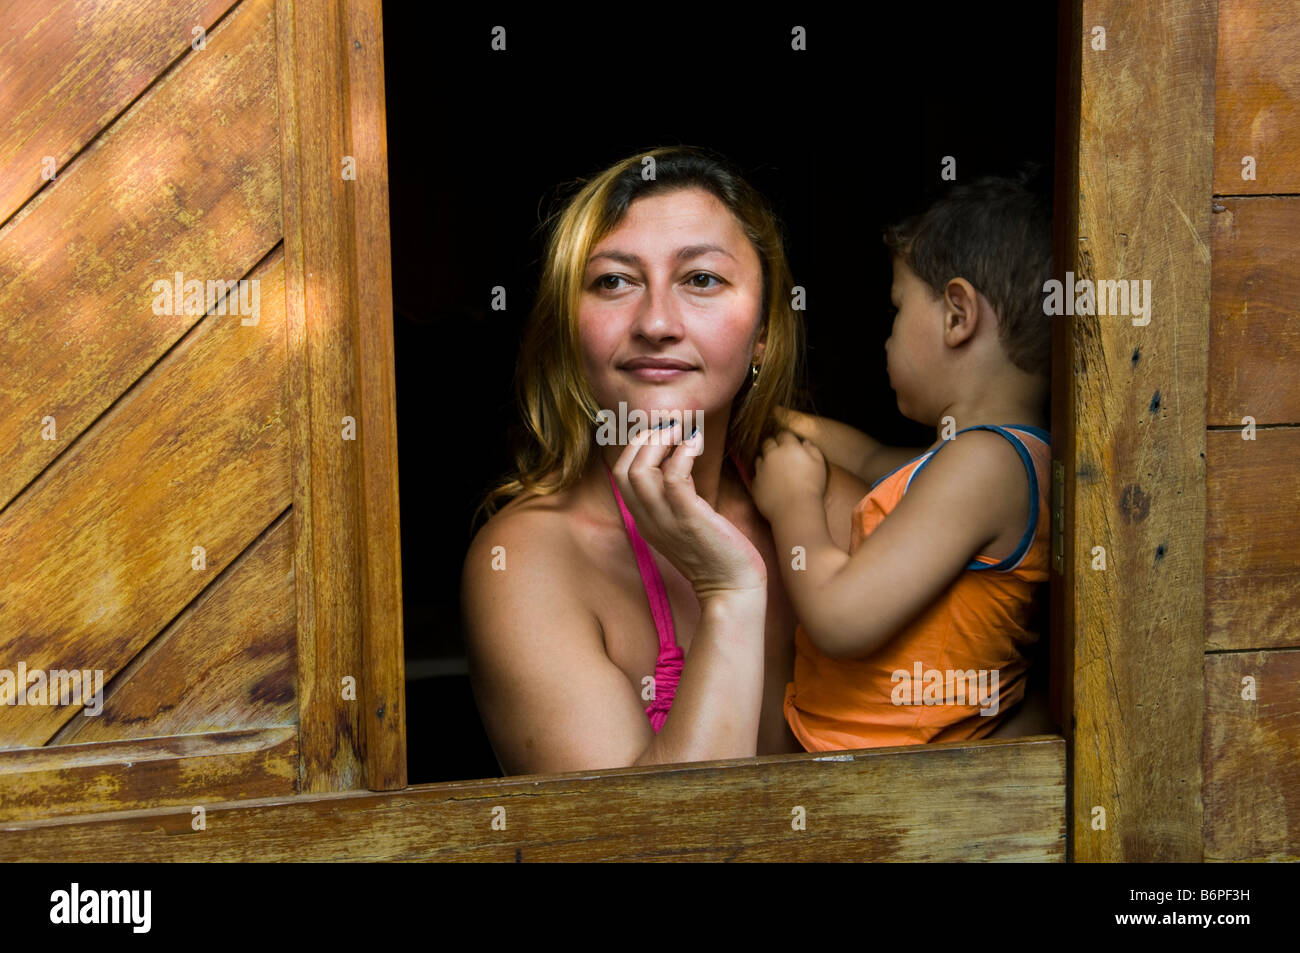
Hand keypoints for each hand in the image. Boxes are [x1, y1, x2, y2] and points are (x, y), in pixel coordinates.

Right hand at [611, 421, 767, 598]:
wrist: (732, 589)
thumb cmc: (715, 553)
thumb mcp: (683, 524)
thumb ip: (673, 499)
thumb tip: (677, 462)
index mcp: (645, 520)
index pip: (621, 475)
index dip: (636, 447)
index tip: (661, 433)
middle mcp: (649, 520)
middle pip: (624, 470)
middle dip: (644, 439)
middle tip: (671, 427)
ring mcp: (667, 521)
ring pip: (641, 472)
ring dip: (660, 442)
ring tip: (682, 432)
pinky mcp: (690, 520)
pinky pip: (673, 479)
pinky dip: (682, 454)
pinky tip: (696, 444)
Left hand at [752, 430, 827, 518]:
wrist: (795, 510)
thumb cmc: (811, 487)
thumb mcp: (819, 465)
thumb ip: (813, 450)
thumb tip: (806, 443)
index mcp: (789, 448)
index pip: (784, 435)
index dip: (787, 440)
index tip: (790, 446)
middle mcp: (772, 455)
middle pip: (768, 443)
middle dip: (773, 446)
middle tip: (781, 456)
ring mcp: (761, 469)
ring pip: (759, 458)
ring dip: (766, 461)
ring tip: (775, 471)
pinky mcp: (755, 483)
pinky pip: (756, 476)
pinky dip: (761, 477)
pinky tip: (770, 484)